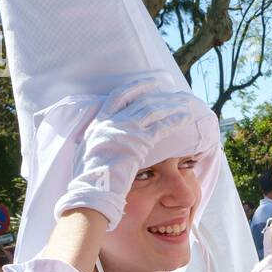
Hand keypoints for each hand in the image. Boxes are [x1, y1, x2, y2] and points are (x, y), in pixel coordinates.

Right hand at [54, 78, 199, 227]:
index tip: (150, 83)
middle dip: (159, 96)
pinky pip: (161, 128)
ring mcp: (125, 130)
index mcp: (99, 122)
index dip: (135, 87)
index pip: (118, 96)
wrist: (93, 188)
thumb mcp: (85, 153)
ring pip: (153, 111)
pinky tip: (185, 119)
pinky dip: (174, 121)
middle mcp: (112, 121)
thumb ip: (95, 141)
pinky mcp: (138, 142)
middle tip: (174, 93)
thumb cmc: (89, 178)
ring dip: (170, 107)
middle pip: (140, 101)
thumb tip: (99, 141)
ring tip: (185, 104)